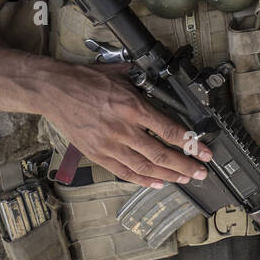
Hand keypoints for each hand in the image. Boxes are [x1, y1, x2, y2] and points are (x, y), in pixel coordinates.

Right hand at [37, 61, 211, 187]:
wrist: (54, 90)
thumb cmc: (87, 80)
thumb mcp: (123, 76)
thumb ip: (145, 87)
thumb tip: (166, 93)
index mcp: (132, 107)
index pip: (168, 130)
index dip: (191, 144)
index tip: (205, 152)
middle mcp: (122, 129)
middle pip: (160, 154)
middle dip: (184, 166)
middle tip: (201, 173)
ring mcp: (109, 144)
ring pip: (144, 166)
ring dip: (167, 175)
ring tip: (184, 179)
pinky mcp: (97, 154)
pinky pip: (123, 171)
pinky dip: (142, 179)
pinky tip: (156, 182)